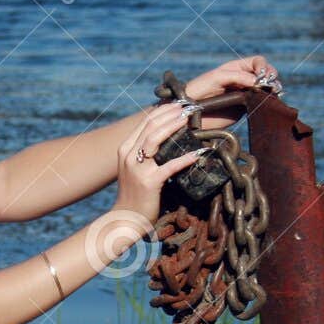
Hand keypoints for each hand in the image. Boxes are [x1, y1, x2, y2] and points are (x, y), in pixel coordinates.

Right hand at [112, 102, 210, 221]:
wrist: (125, 219)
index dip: (164, 110)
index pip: (145, 122)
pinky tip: (198, 154)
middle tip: (188, 107)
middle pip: (151, 125)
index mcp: (126, 149)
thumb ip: (147, 153)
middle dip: (171, 113)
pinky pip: (170, 166)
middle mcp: (129, 155)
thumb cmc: (135, 194)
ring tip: (188, 119)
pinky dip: (185, 158)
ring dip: (174, 126)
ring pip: (155, 138)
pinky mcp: (148, 182)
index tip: (180, 104)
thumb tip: (168, 138)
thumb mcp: (136, 168)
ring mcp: (137, 168)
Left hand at [182, 55, 279, 128]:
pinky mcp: (245, 108)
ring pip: (266, 89)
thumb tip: (259, 83)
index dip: (263, 67)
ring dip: (272, 89)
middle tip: (270, 86)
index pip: (258, 62)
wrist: (191, 112)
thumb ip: (237, 77)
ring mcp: (245, 94)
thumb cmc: (199, 89)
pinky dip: (267, 102)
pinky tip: (267, 103)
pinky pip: (260, 103)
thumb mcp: (217, 78)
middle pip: (266, 74)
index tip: (262, 77)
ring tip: (272, 94)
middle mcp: (243, 80)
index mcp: (236, 68)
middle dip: (271, 77)